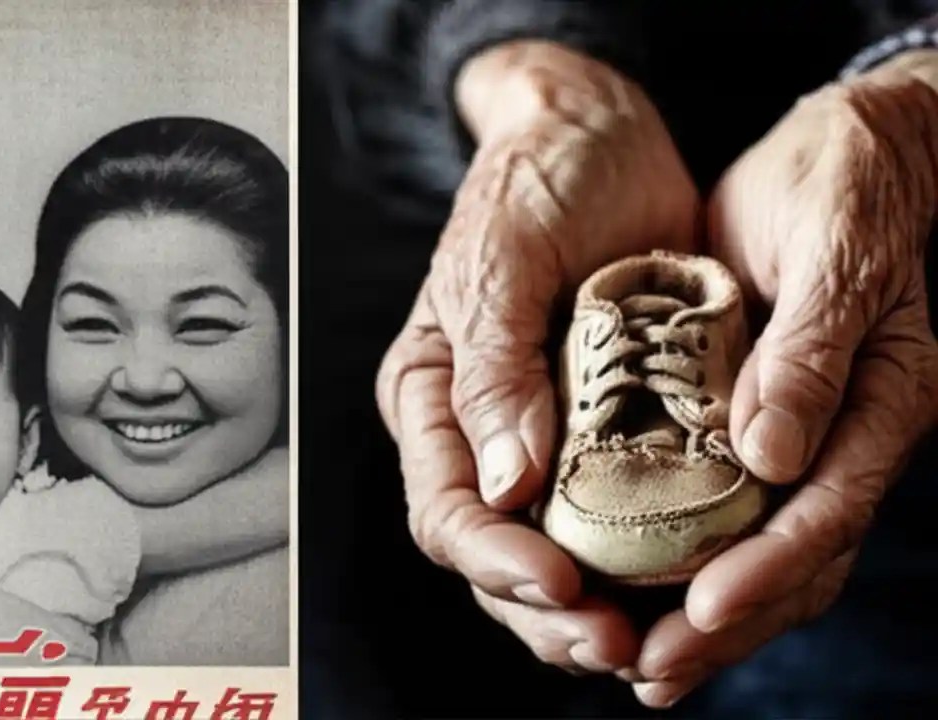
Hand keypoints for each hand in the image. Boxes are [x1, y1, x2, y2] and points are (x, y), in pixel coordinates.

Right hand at [375, 40, 697, 673]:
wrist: (600, 134)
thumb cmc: (537, 179)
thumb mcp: (502, 258)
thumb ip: (490, 367)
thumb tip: (500, 483)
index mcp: (432, 396)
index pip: (443, 509)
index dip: (495, 559)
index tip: (561, 583)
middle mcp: (478, 433)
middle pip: (493, 556)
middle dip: (546, 611)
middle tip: (617, 644)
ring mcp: (542, 440)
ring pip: (552, 555)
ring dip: (593, 612)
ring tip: (649, 644)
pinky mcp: (607, 434)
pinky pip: (616, 517)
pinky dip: (642, 564)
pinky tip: (679, 588)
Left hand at [631, 51, 937, 706]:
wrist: (839, 151)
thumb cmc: (846, 189)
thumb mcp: (836, 255)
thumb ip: (812, 357)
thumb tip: (771, 460)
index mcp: (881, 404)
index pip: (828, 510)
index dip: (768, 567)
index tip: (702, 609)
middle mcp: (839, 437)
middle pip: (794, 559)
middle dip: (725, 623)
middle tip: (653, 671)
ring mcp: (796, 436)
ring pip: (758, 551)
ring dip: (703, 617)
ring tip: (641, 668)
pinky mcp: (745, 419)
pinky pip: (721, 509)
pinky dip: (683, 558)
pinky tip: (635, 595)